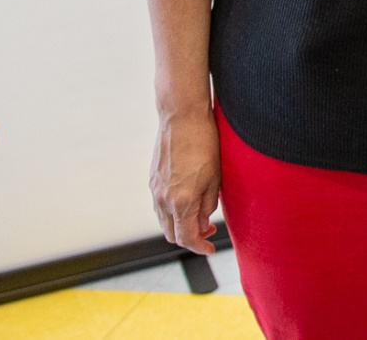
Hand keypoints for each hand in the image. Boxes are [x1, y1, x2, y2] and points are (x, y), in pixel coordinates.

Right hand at [150, 108, 220, 254]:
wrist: (182, 118)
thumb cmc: (204, 145)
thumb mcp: (215, 178)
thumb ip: (207, 205)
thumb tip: (203, 221)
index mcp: (181, 202)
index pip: (187, 237)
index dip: (200, 247)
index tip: (210, 248)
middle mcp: (163, 200)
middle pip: (172, 234)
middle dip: (190, 238)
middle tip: (208, 231)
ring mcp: (154, 190)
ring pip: (164, 221)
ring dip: (180, 225)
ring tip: (200, 216)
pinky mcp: (151, 180)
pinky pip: (159, 206)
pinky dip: (171, 213)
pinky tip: (187, 202)